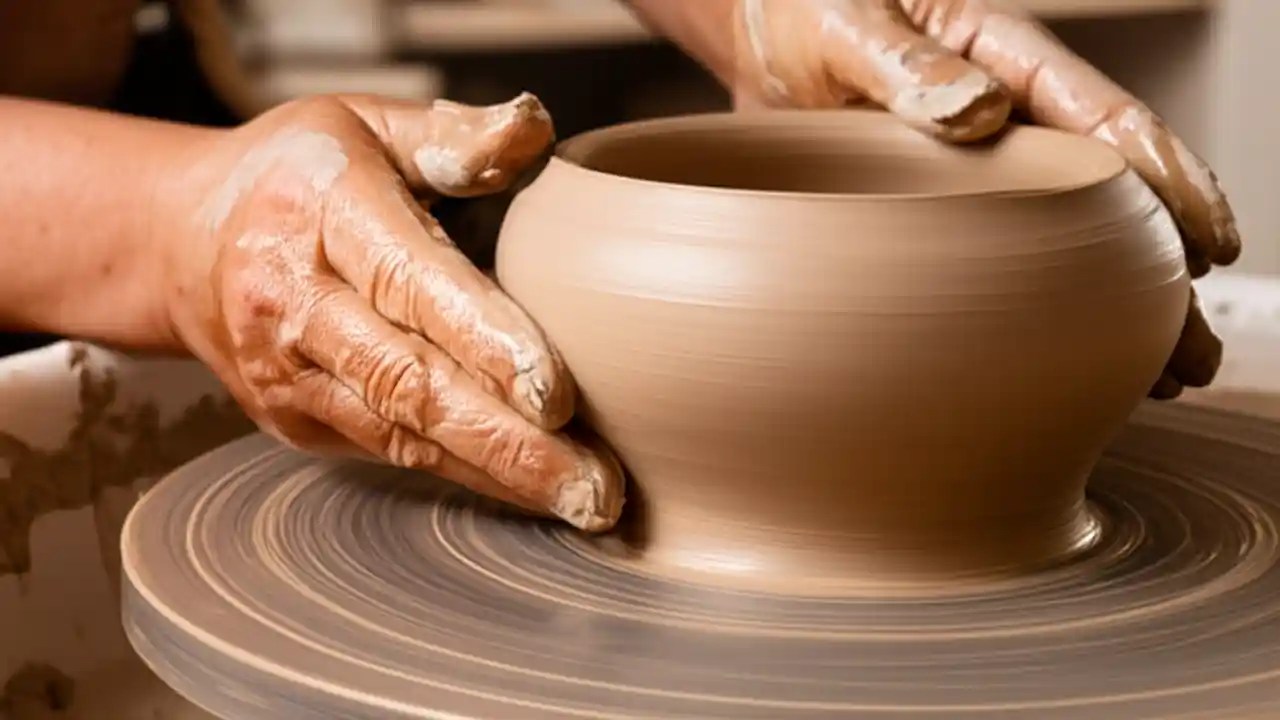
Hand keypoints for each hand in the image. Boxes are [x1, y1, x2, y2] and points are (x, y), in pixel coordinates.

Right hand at [158, 93, 623, 529]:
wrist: (180, 241)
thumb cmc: (296, 176)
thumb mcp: (365, 124)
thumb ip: (451, 134)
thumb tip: (535, 127)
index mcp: (320, 213)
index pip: (408, 283)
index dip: (484, 340)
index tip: (558, 395)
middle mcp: (293, 302)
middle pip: (407, 382)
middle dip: (508, 442)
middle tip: (594, 489)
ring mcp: (286, 373)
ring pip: (400, 434)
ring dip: (495, 474)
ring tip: (581, 504)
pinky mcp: (293, 419)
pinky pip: (386, 452)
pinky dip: (461, 474)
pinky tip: (527, 490)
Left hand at [728, 0, 1238, 397]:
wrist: (754, 36)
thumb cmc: (805, 9)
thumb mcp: (849, 24)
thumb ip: (905, 62)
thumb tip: (977, 113)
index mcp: (1001, 60)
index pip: (1107, 123)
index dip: (1168, 184)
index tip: (1209, 245)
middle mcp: (1003, 121)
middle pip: (1106, 203)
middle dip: (1158, 279)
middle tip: (1191, 355)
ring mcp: (971, 174)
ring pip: (1063, 245)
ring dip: (1111, 311)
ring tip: (1156, 383)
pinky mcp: (931, 213)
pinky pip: (996, 264)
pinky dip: (1031, 312)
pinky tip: (1062, 362)